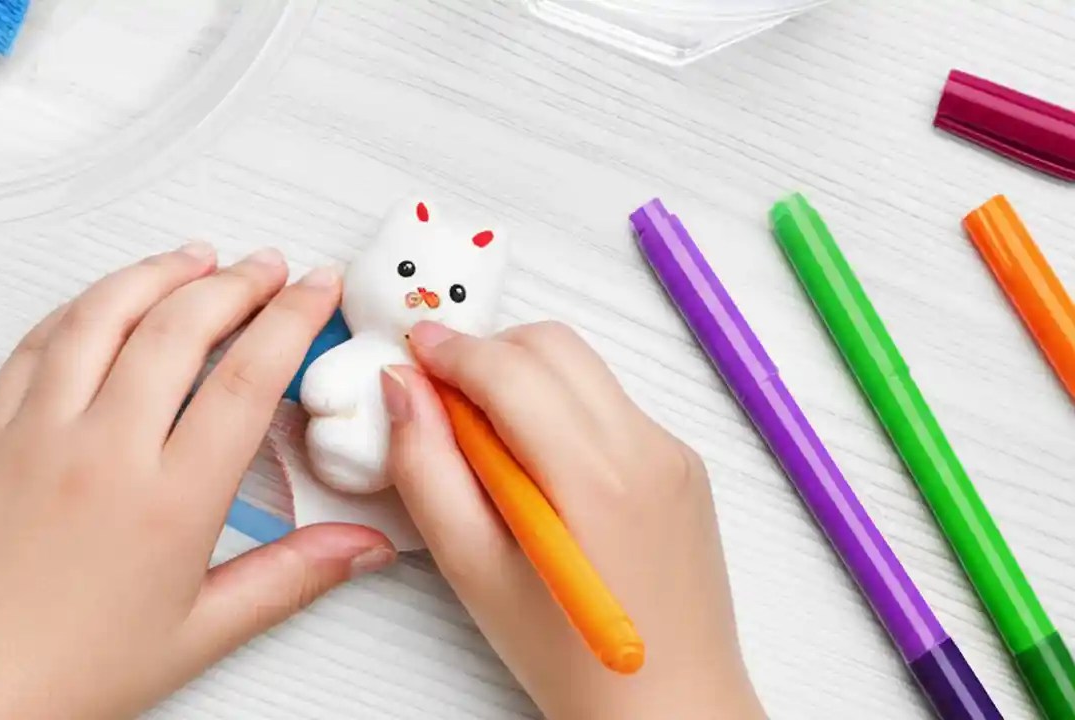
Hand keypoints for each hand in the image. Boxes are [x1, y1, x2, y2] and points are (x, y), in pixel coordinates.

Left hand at [0, 245, 395, 719]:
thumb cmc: (67, 675)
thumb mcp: (202, 632)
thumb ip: (292, 576)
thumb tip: (362, 548)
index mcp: (170, 501)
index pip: (248, 377)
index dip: (292, 317)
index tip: (316, 288)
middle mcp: (104, 452)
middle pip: (181, 326)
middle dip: (237, 282)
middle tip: (268, 267)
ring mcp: (38, 433)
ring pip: (104, 315)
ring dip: (158, 273)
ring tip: (196, 258)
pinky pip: (37, 342)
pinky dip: (82, 305)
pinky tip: (107, 298)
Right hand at [383, 321, 763, 719]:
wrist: (670, 705)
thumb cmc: (568, 657)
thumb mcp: (473, 569)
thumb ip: (427, 469)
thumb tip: (402, 389)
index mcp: (593, 476)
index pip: (510, 367)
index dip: (450, 350)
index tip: (411, 355)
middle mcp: (645, 447)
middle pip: (554, 346)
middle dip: (489, 353)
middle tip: (444, 399)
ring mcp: (673, 452)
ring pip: (585, 368)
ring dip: (526, 378)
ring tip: (491, 444)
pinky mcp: (683, 465)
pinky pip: (612, 404)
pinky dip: (565, 410)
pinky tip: (543, 472)